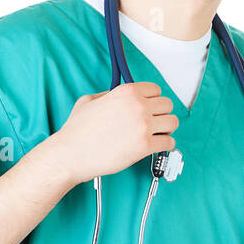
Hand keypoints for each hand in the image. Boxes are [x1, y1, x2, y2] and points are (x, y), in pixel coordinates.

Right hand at [50, 82, 178, 183]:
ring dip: (166, 129)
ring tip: (157, 134)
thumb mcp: (90, 100)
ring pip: (173, 123)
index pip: (156, 89)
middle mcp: (138, 106)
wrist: (70, 153)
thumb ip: (111, 95)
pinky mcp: (145, 146)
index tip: (151, 107)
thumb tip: (123, 97)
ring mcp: (143, 126)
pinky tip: (157, 146)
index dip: (153, 100)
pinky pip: (169, 143)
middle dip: (161, 114)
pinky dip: (166, 146)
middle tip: (154, 122)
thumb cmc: (77, 131)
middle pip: (168, 105)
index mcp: (126, 92)